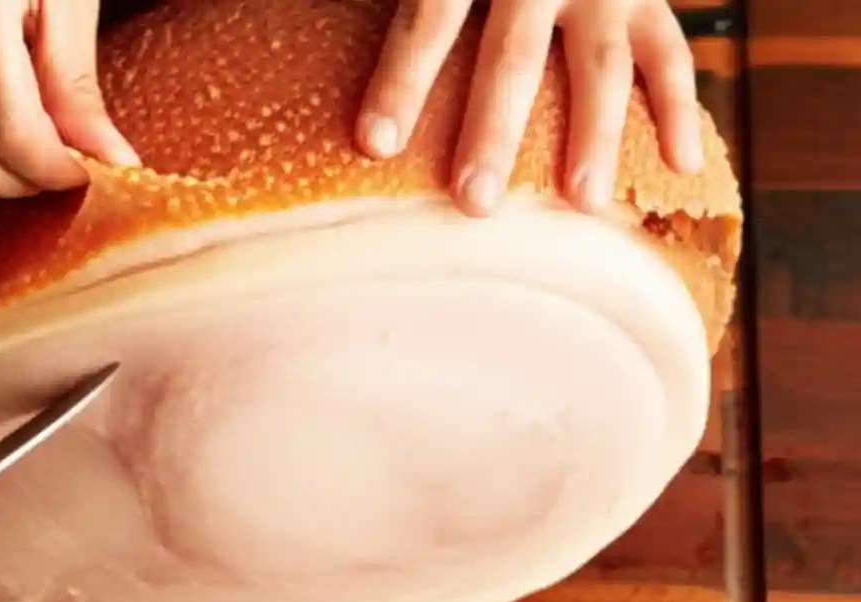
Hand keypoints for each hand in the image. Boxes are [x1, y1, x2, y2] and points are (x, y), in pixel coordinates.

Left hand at [356, 0, 702, 215]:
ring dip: (595, 135)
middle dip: (494, 131)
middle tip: (473, 203)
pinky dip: (682, 108)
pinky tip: (681, 167)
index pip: (429, 19)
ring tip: (580, 202)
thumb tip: (299, 22)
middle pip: (512, 56)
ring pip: (601, 63)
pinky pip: (671, 51)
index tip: (374, 146)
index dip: (401, 80)